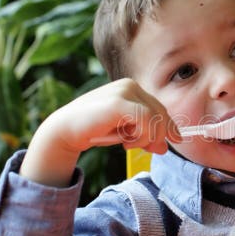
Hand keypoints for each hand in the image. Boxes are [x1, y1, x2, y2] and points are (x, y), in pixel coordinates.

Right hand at [20, 78, 179, 186]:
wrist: (64, 131)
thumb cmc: (94, 130)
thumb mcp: (125, 133)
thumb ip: (145, 136)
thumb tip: (165, 147)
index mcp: (132, 89)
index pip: (160, 108)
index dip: (167, 127)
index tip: (170, 142)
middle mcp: (130, 86)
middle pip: (161, 112)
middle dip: (159, 135)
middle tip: (149, 149)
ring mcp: (124, 92)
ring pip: (155, 118)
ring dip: (147, 138)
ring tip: (127, 144)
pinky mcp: (119, 102)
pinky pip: (146, 120)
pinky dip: (141, 136)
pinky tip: (125, 142)